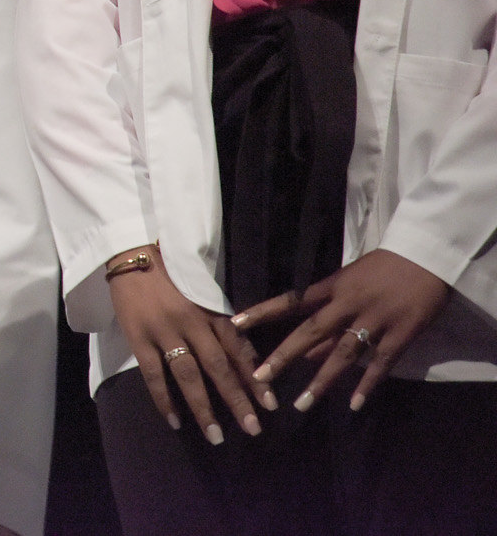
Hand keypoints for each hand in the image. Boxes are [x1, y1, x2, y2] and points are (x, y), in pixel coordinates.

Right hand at [106, 244, 271, 443]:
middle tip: (253, 429)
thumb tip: (240, 355)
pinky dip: (163, 399)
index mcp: (210, 310)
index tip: (270, 404)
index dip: (254, 377)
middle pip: (218, 367)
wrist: (130, 254)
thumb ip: (216, 320)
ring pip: (188, 375)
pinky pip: (153, 374)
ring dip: (204, 408)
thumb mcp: (200, 292)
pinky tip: (174, 420)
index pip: (238, 348)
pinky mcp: (138, 337)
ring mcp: (164, 331)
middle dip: (237, 400)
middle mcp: (191, 323)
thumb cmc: (169, 272)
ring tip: (216, 435)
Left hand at [233, 249, 449, 412]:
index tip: (234, 324)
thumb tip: (305, 351)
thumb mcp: (349, 281)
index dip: (263, 312)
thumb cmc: (382, 267)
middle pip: (311, 332)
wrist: (425, 256)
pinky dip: (367, 384)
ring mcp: (375, 320)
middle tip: (260, 378)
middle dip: (284, 355)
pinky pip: (380, 363)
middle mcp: (348, 304)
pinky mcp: (400, 334)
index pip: (291, 300)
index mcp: (332, 286)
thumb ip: (327, 314)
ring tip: (302, 404)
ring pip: (343, 354)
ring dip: (321, 380)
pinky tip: (353, 404)